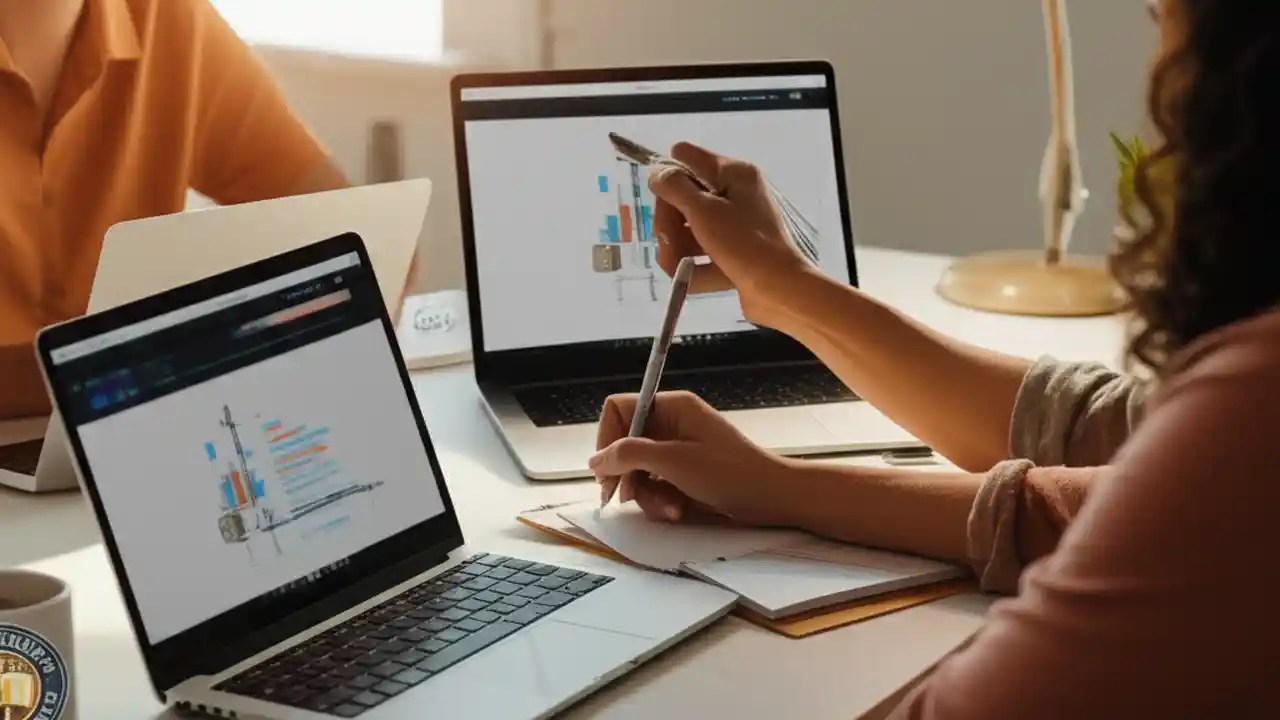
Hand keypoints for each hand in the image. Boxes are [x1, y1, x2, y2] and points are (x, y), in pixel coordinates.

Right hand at [591, 391, 797, 524]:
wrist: (772, 498)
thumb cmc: (730, 472)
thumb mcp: (674, 461)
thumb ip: (629, 455)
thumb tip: (595, 460)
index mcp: (671, 407)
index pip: (619, 410)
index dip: (607, 439)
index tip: (607, 471)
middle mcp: (671, 424)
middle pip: (625, 445)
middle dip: (627, 474)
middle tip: (623, 497)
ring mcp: (677, 450)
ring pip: (638, 470)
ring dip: (647, 493)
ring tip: (669, 507)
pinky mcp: (684, 473)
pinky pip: (655, 485)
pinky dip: (661, 500)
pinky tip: (678, 510)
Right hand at [649, 143, 815, 323]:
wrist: (779, 290)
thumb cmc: (743, 243)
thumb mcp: (704, 210)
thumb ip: (674, 186)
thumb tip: (656, 172)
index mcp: (734, 173)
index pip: (688, 157)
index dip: (668, 175)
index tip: (660, 197)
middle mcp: (736, 195)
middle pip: (684, 199)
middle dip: (669, 224)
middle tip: (666, 242)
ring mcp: (735, 228)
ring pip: (690, 232)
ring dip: (676, 250)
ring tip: (675, 268)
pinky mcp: (734, 256)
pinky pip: (702, 256)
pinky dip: (693, 269)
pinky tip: (687, 279)